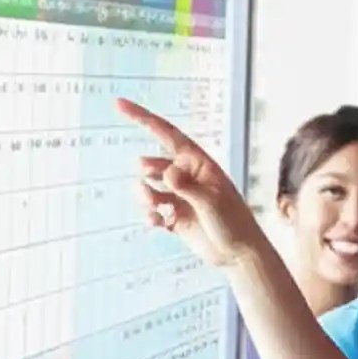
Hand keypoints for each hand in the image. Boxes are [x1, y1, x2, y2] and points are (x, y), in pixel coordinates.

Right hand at [120, 98, 261, 267]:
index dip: (142, 118)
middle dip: (145, 170)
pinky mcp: (175, 217)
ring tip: (153, 205)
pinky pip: (152, 211)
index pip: (167, 134)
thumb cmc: (232, 223)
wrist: (239, 254)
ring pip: (148, 187)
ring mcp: (180, 197)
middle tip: (147, 178)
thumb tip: (164, 171)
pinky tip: (155, 221)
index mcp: (199, 163)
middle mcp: (187, 176)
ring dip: (144, 195)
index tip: (118, 103)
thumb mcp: (210, 202)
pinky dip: (149, 215)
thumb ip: (186, 186)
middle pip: (152, 163)